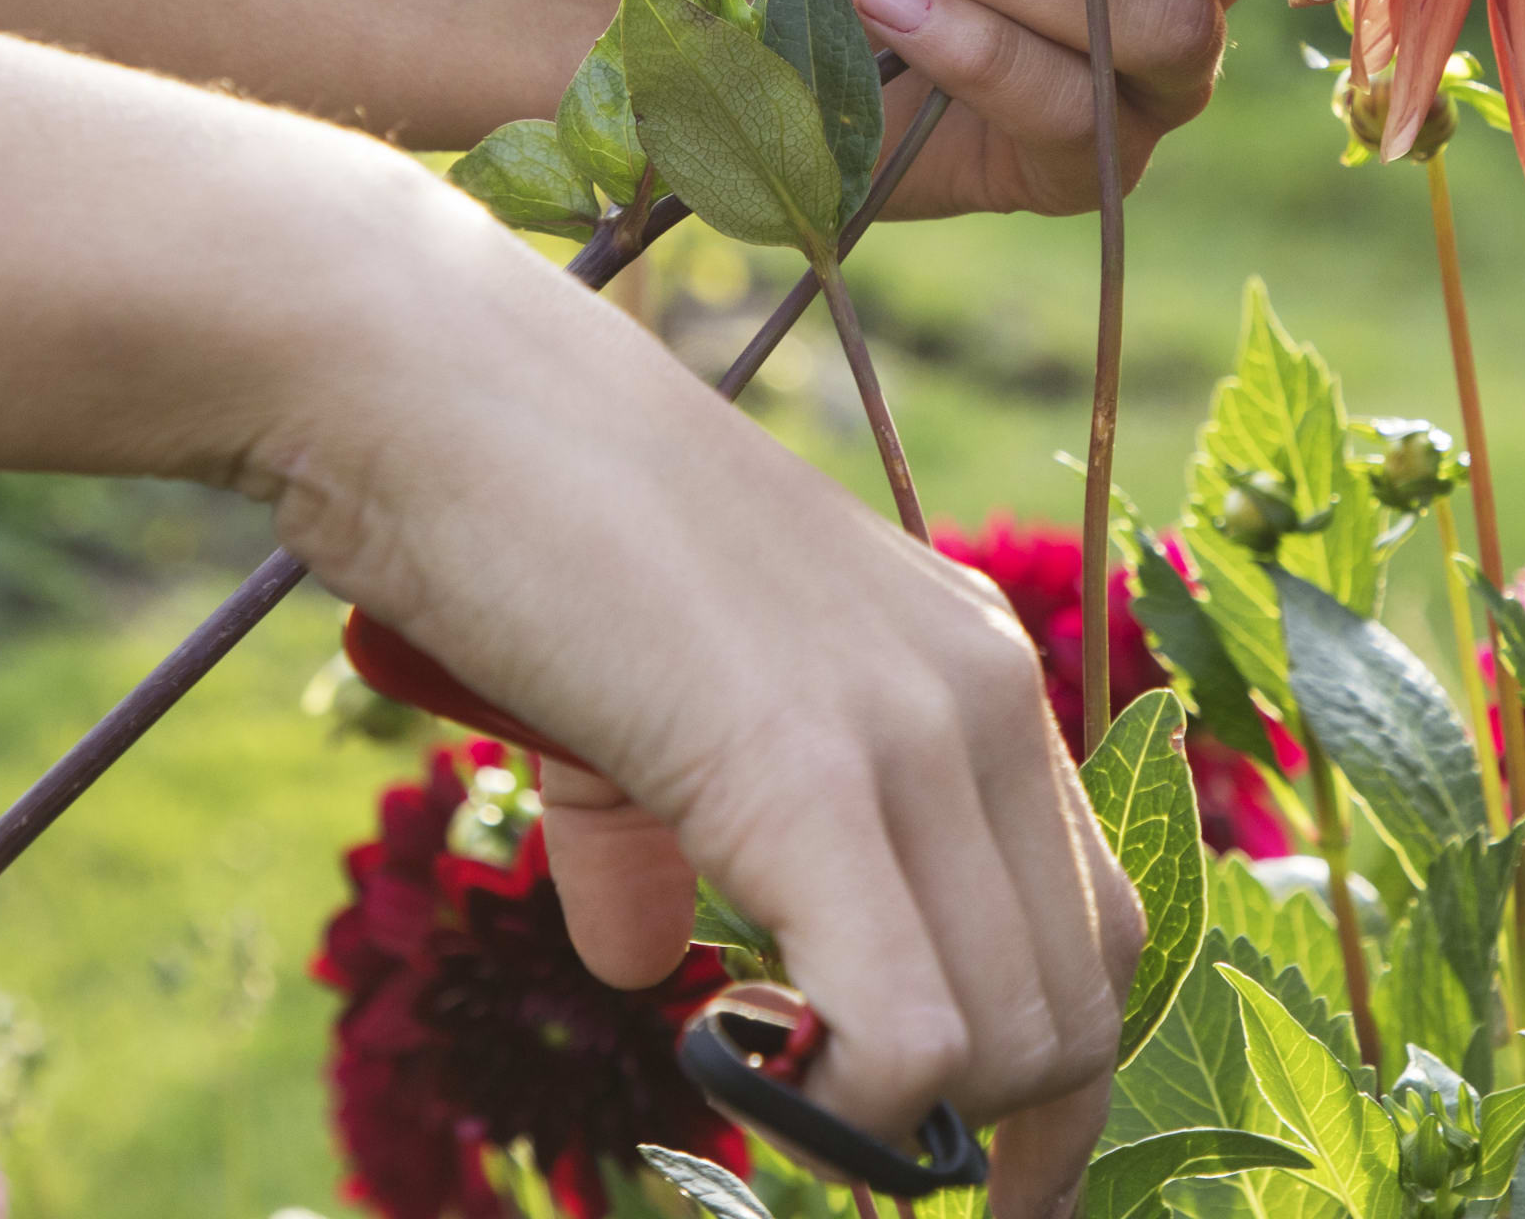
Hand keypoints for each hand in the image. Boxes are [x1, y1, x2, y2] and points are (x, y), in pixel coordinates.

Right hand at [268, 196, 1141, 1218]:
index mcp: (964, 670)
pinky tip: (746, 1081)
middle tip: (865, 1181)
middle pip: (1082, 1005)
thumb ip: (662, 838)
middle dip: (999, 1142)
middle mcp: (979, 696)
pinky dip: (852, 1112)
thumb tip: (653, 971)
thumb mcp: (634, 703)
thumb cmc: (516, 526)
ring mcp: (909, 731)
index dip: (1037, 1079)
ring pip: (1019, 1038)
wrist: (432, 385)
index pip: (1093, 931)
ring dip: (915, 1138)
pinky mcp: (808, 774)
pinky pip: (907, 1028)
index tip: (935, 1154)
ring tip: (782, 1124)